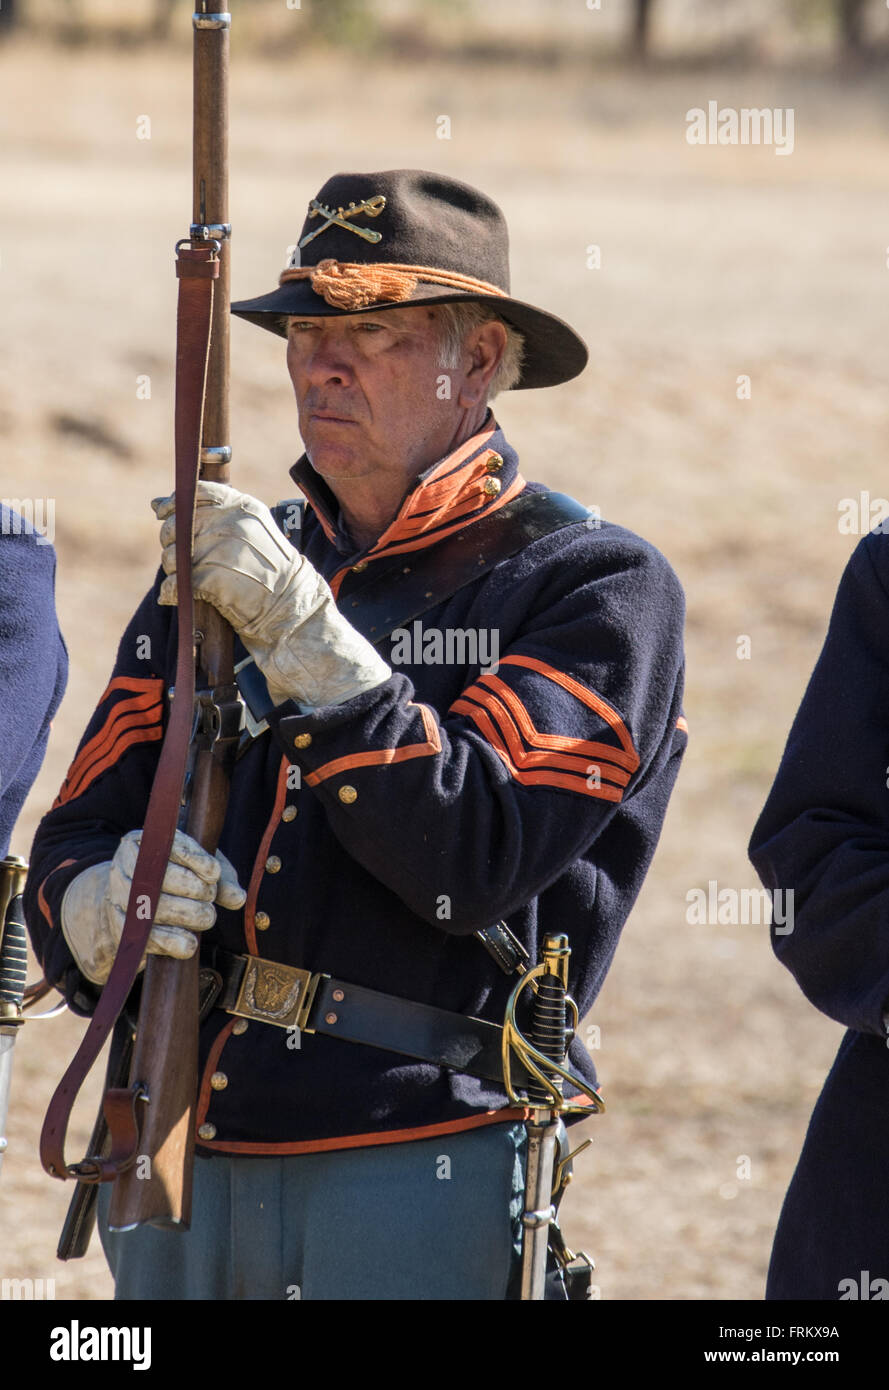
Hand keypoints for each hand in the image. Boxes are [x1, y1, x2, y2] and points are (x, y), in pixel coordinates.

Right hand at [60, 828, 246, 986]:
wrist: (129, 902)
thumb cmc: (173, 878)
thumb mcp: (200, 870)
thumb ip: (222, 880)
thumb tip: (238, 898)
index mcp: (144, 841)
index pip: (170, 845)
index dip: (194, 859)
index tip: (213, 873)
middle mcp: (125, 865)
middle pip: (164, 878)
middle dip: (196, 890)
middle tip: (209, 897)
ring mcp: (118, 897)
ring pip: (156, 908)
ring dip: (189, 915)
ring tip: (207, 917)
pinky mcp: (120, 926)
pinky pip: (146, 936)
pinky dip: (171, 942)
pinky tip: (189, 944)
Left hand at [152, 481, 389, 708]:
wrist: (293, 612)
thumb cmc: (272, 574)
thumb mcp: (253, 533)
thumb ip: (212, 516)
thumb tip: (157, 505)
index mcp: (244, 508)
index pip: (197, 494)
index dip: (175, 503)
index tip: (163, 513)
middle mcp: (233, 524)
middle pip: (180, 525)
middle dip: (173, 543)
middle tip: (184, 559)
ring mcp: (223, 551)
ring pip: (174, 555)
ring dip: (173, 569)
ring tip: (188, 580)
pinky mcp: (213, 579)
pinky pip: (176, 582)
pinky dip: (171, 591)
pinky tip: (176, 595)